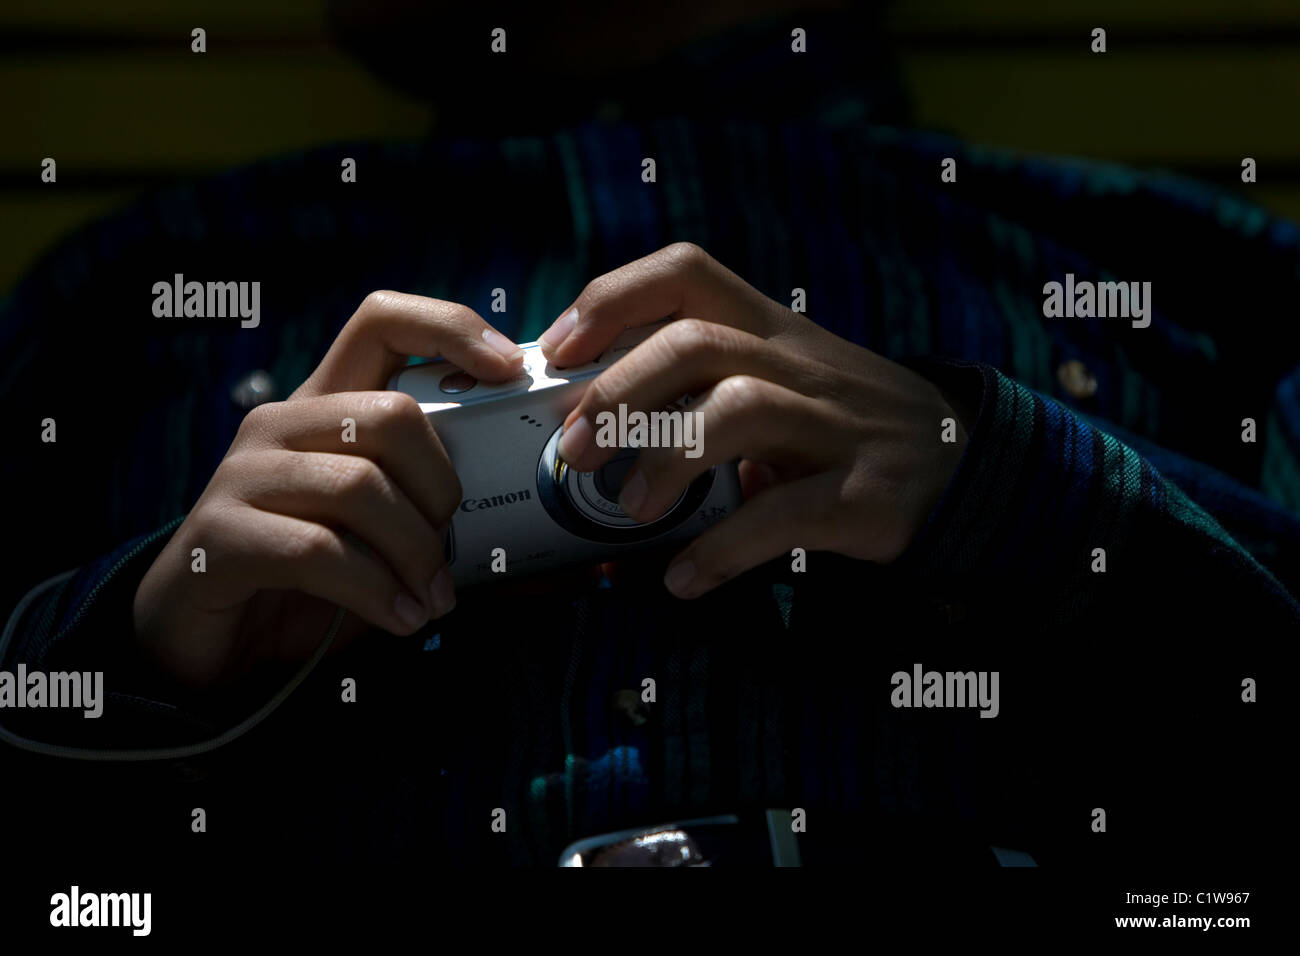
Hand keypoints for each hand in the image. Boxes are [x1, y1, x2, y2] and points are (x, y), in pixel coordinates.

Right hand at [132, 292, 525, 684]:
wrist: (212, 647)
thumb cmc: (313, 584)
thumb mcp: (384, 540)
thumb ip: (442, 519)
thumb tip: (557, 549)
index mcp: (326, 407)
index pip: (382, 322)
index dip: (450, 328)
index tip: (510, 366)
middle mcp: (281, 425)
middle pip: (390, 414)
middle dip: (442, 489)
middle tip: (447, 551)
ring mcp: (244, 475)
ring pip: (360, 484)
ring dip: (415, 553)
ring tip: (430, 600)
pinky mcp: (218, 534)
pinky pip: (319, 550)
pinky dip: (377, 591)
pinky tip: (400, 619)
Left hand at [540, 242, 969, 598]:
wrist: (966, 463)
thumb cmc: (844, 423)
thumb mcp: (785, 378)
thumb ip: (707, 381)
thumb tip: (597, 420)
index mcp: (772, 330)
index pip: (686, 274)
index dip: (610, 300)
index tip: (556, 349)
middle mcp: (801, 365)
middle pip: (696, 343)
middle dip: (619, 393)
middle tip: (577, 451)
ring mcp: (836, 427)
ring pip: (739, 409)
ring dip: (666, 459)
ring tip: (631, 508)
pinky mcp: (863, 495)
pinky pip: (782, 515)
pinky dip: (721, 549)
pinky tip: (685, 577)